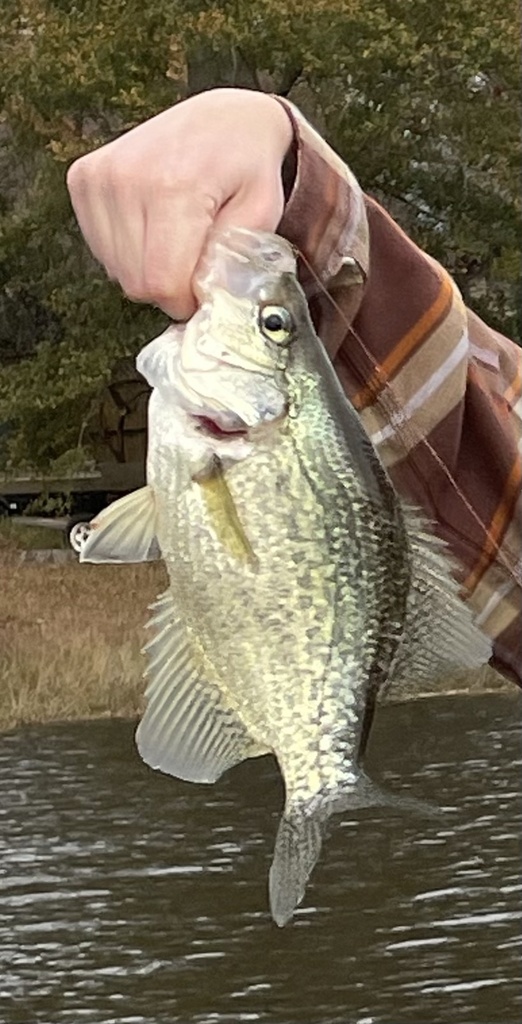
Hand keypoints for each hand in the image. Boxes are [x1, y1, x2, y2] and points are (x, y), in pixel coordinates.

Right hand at [66, 89, 292, 319]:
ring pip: (115, 271)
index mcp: (174, 186)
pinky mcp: (83, 178)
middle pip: (135, 282)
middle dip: (167, 288)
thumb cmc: (246, 166)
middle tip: (193, 264)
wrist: (222, 118)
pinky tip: (152, 227)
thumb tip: (200, 301)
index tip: (202, 291)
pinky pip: (101, 250)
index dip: (184, 301)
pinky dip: (128, 253)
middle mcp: (127, 177)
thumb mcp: (259, 216)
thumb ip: (231, 264)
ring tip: (175, 239)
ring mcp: (99, 175)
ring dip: (147, 270)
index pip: (161, 283)